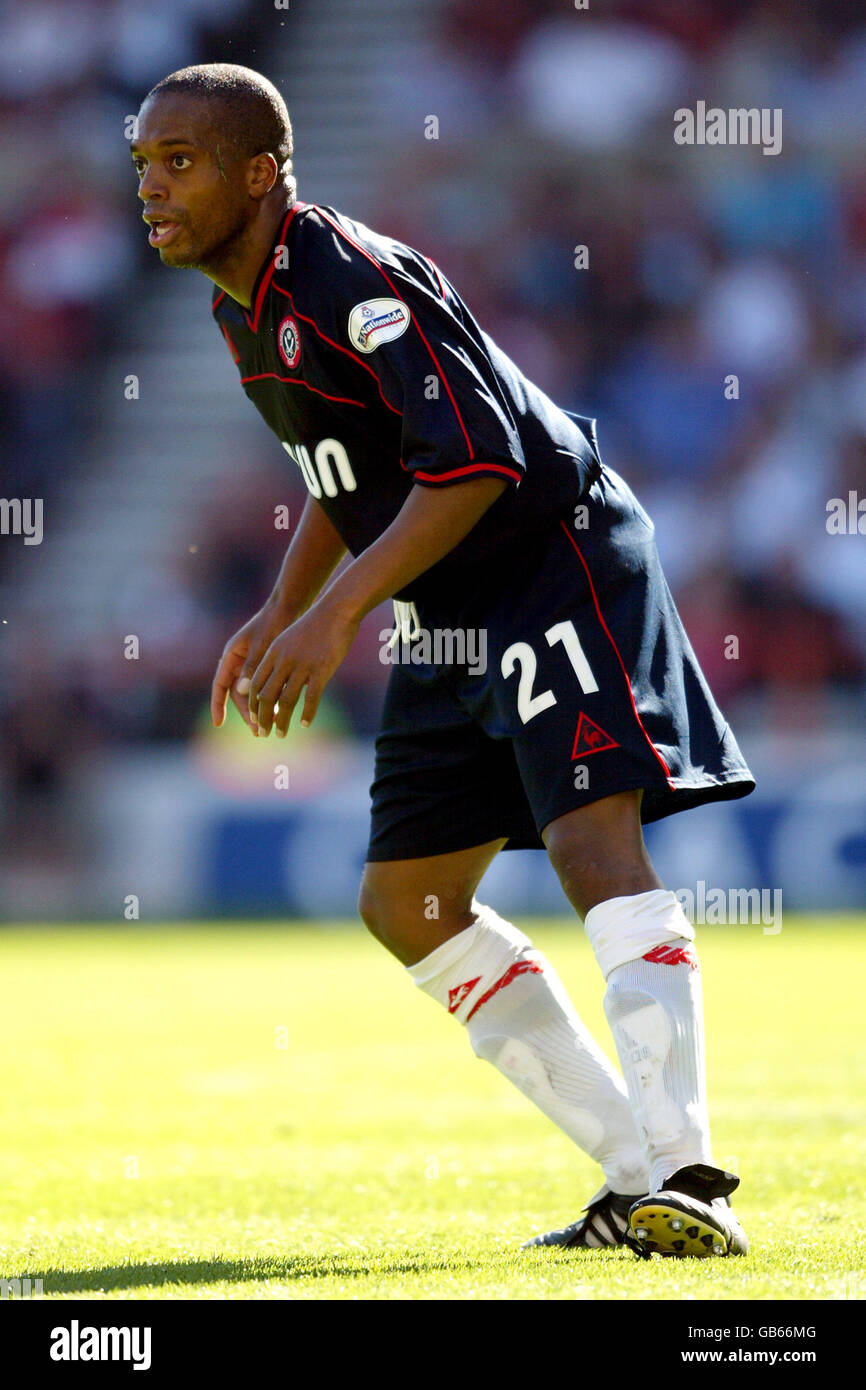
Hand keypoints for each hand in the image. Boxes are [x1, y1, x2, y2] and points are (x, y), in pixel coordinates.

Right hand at [210, 599, 296, 731]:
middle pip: (238, 694)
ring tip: (270, 724)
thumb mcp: (262, 646)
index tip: (218, 723)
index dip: (218, 705)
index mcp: (231, 655)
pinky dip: (271, 698)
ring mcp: (251, 664)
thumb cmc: (274, 623)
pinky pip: (265, 687)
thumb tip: (242, 692)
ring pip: (252, 693)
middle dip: (247, 713)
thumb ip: (252, 668)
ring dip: (260, 708)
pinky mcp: (266, 665)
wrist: (289, 608)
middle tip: (258, 730)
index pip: (219, 685)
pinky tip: (281, 711)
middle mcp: (238, 662)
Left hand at [247, 600, 358, 736]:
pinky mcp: (321, 670)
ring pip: (286, 701)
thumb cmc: (314, 626)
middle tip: (263, 733)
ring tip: (280, 734)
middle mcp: (284, 660)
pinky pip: (311, 698)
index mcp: (273, 653)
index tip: (254, 719)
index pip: (255, 684)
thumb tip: (274, 681)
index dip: (252, 705)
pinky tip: (304, 724)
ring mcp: (302, 666)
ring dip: (281, 721)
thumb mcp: (289, 640)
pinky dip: (306, 714)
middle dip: (261, 718)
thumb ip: (279, 660)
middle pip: (266, 696)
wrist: (336, 610)